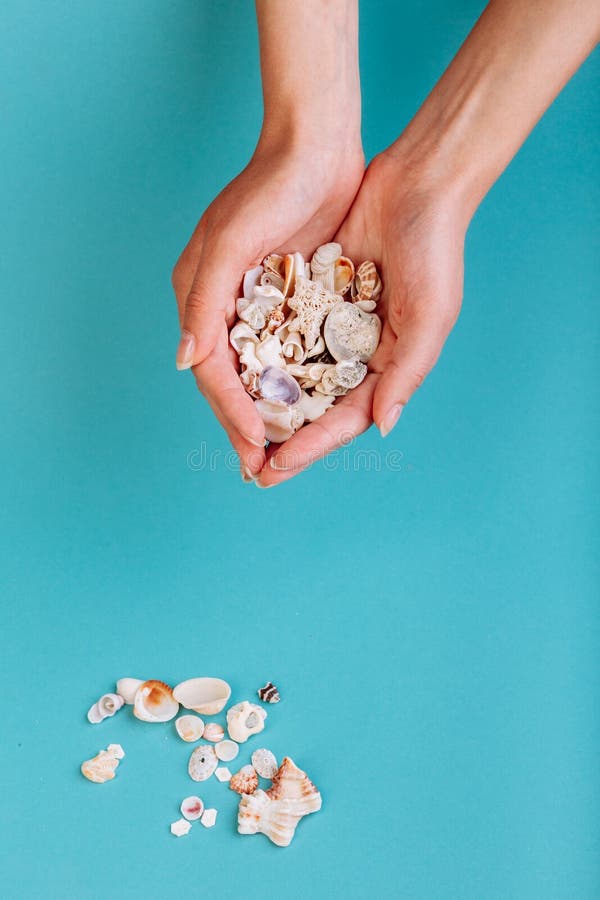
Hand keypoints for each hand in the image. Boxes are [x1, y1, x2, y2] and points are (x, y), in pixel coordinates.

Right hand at [172, 135, 364, 478]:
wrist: (317, 146)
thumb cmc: (270, 187)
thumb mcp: (230, 240)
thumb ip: (202, 301)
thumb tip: (184, 361)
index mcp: (201, 294)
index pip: (211, 370)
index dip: (230, 412)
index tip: (254, 448)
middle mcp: (224, 305)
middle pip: (232, 380)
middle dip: (245, 426)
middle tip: (263, 471)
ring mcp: (258, 303)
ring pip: (259, 372)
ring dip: (269, 414)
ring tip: (283, 453)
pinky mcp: (290, 297)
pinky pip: (287, 352)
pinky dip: (294, 384)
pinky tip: (309, 410)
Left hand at [257, 150, 466, 485]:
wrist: (417, 185)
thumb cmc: (434, 253)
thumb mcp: (429, 317)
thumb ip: (406, 373)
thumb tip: (381, 427)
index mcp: (385, 368)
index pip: (342, 420)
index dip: (310, 448)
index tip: (274, 469)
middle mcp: (355, 354)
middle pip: (312, 408)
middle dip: (282, 440)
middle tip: (248, 470)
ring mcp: (330, 326)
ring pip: (291, 376)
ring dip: (265, 405)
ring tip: (234, 433)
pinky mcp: (311, 296)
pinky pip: (280, 332)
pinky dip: (259, 353)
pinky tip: (230, 372)